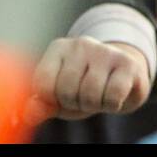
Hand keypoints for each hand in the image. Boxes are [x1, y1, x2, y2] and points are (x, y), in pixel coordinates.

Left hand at [23, 37, 151, 125]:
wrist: (126, 77)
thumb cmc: (86, 87)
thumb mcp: (60, 96)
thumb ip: (43, 103)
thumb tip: (28, 113)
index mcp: (59, 48)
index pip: (43, 83)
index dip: (52, 100)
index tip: (61, 96)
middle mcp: (81, 44)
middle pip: (66, 90)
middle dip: (74, 103)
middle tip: (84, 97)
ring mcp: (105, 51)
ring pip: (90, 94)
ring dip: (94, 105)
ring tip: (99, 96)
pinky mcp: (127, 63)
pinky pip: (113, 96)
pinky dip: (112, 105)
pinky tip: (114, 95)